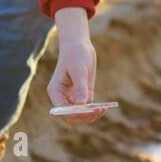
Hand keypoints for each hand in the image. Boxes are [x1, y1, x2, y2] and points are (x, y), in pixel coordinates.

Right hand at [48, 8, 102, 124]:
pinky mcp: (83, 94)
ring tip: (103, 109)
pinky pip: (88, 107)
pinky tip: (105, 106)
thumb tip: (81, 104)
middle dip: (84, 117)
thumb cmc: (75, 54)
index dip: (74, 114)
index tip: (89, 110)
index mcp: (55, 91)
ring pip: (80, 114)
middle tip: (98, 111)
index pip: (62, 110)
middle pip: (71, 116)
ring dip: (91, 115)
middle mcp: (62, 97)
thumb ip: (80, 87)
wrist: (79, 45)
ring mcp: (72, 97)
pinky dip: (95, 110)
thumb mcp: (79, 69)